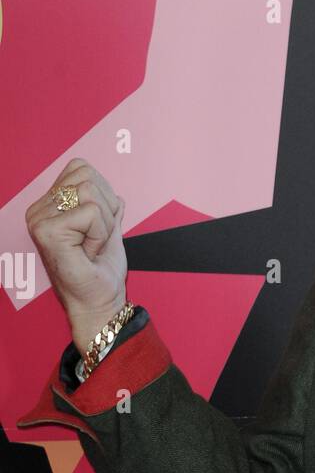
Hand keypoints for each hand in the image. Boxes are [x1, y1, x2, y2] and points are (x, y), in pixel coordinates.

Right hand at [25, 157, 127, 348]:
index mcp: (49, 205)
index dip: (103, 197)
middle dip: (105, 209)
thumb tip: (117, 195)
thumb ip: (109, 211)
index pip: (82, 168)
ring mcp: (39, 219)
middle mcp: (38, 209)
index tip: (97, 229)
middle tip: (96, 239)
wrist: (99, 303)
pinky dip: (100, 232)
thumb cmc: (100, 273)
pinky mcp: (47, 231)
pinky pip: (92, 212)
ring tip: (92, 245)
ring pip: (90, 191)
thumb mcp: (109, 233)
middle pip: (87, 176)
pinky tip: (89, 251)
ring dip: (104, 222)